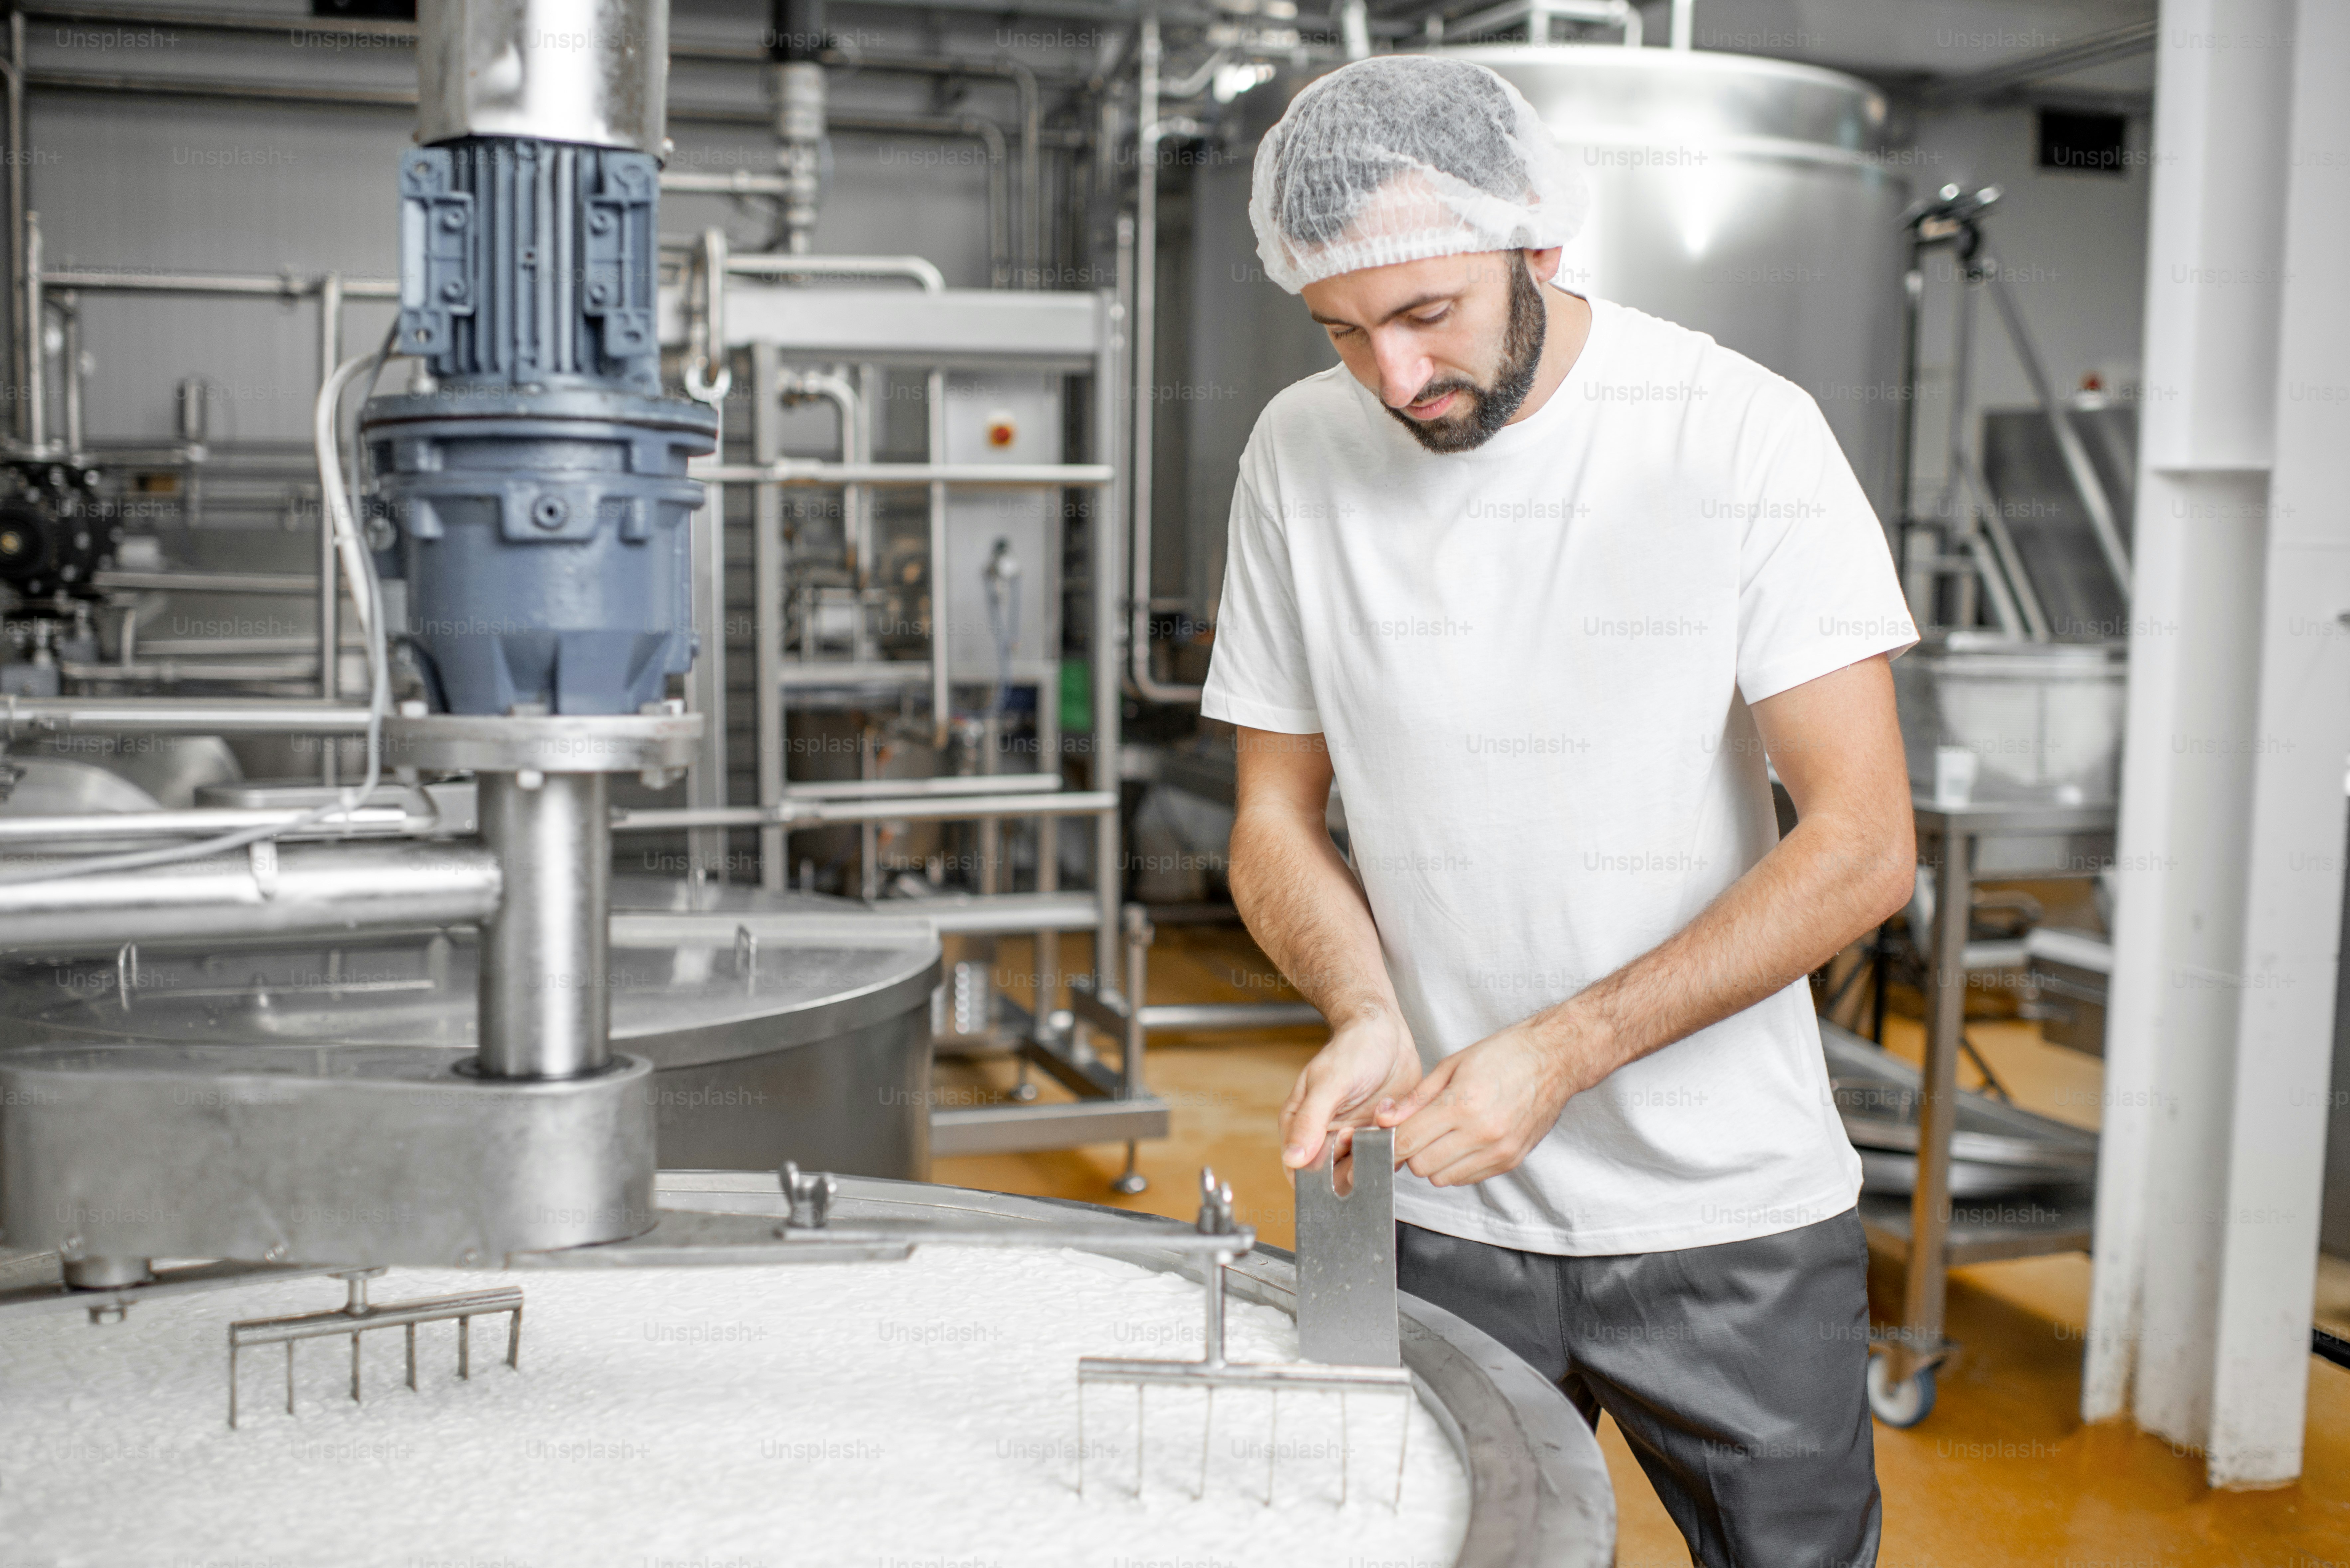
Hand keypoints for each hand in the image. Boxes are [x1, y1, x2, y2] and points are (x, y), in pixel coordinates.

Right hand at [1280, 1003, 1422, 1178]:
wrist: (1386, 1034)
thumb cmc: (1351, 1050)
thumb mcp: (1329, 1083)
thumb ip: (1310, 1122)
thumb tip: (1292, 1159)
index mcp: (1303, 1126)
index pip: (1303, 1171)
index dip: (1323, 1169)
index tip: (1343, 1141)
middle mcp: (1328, 1137)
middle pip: (1336, 1175)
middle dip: (1355, 1158)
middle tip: (1365, 1126)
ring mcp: (1355, 1139)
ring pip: (1364, 1169)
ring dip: (1376, 1152)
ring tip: (1381, 1117)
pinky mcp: (1379, 1137)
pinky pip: (1388, 1158)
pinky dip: (1395, 1146)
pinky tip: (1395, 1117)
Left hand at [1375, 1017, 1598, 1186]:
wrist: (1554, 1059)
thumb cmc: (1503, 1055)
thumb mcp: (1451, 1065)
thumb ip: (1415, 1098)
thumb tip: (1383, 1119)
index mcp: (1463, 1104)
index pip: (1409, 1141)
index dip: (1390, 1141)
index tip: (1387, 1134)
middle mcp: (1482, 1133)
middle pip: (1421, 1165)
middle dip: (1411, 1151)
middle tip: (1415, 1131)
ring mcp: (1499, 1151)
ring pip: (1442, 1179)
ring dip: (1433, 1162)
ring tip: (1441, 1135)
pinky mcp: (1511, 1161)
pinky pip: (1467, 1178)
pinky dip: (1456, 1166)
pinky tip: (1462, 1142)